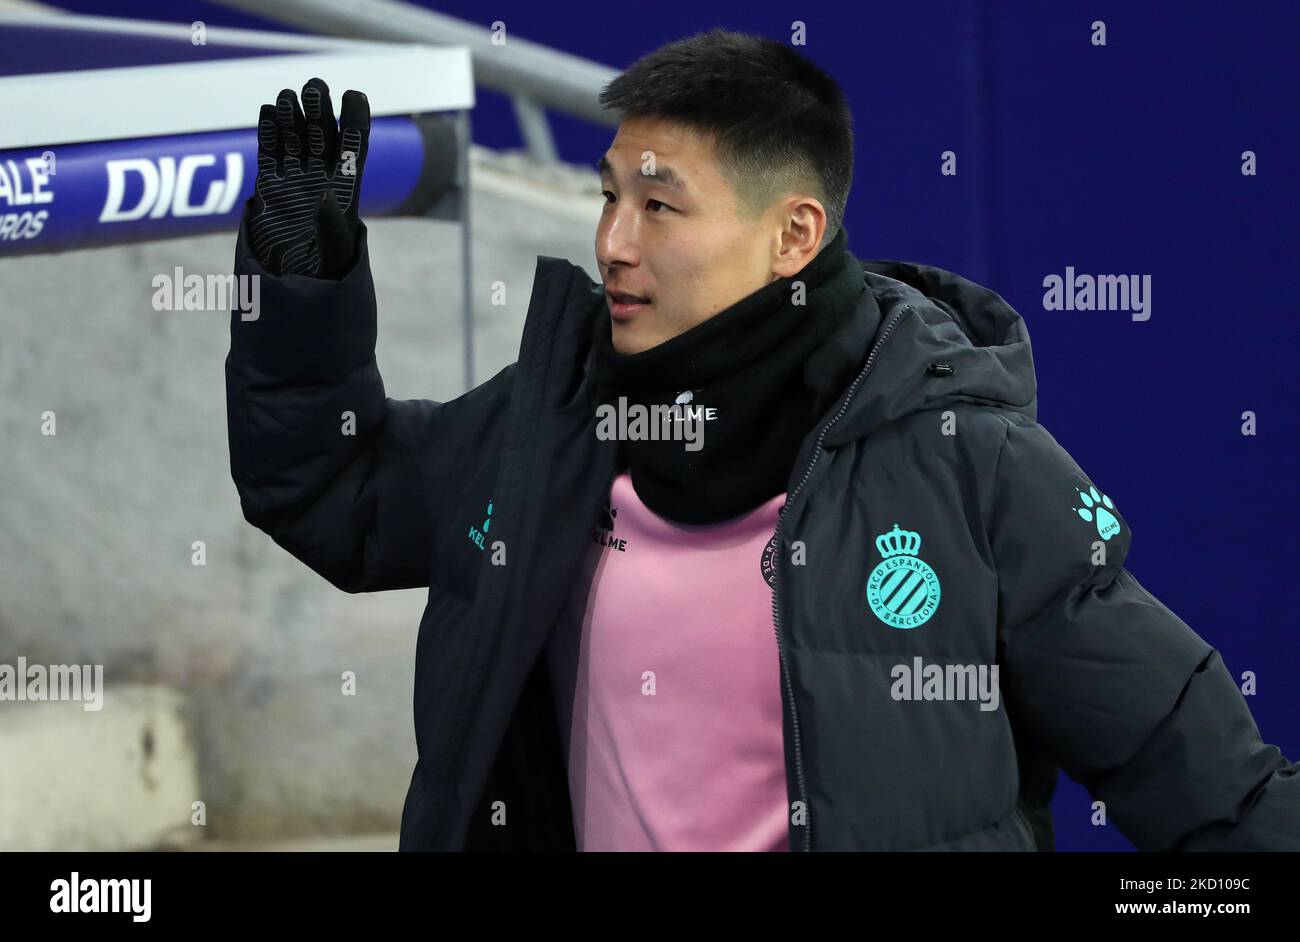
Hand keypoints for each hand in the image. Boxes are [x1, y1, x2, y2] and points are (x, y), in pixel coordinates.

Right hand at [247, 77, 369, 278]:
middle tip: (315, 88)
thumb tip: (326, 197)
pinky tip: (268, 111)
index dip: (356, 121)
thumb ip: (332, 228)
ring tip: (288, 96)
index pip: (355, 148)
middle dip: (321, 111)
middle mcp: (322, 180)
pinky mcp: (271, 187)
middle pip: (324, 136)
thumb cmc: (325, 276)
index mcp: (347, 191)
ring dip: (293, 117)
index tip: (354, 96)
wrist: (294, 289)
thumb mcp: (334, 256)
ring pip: (295, 139)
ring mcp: (296, 180)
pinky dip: (268, 133)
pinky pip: (269, 153)